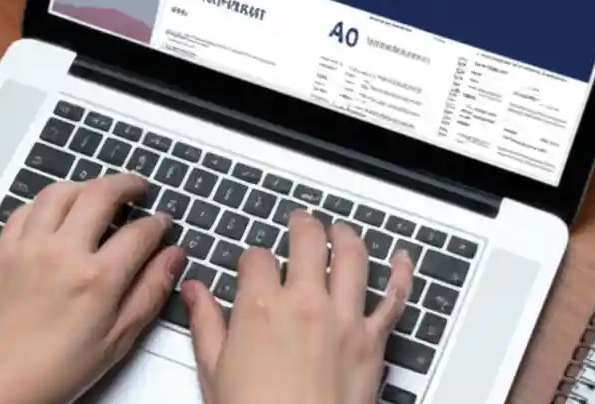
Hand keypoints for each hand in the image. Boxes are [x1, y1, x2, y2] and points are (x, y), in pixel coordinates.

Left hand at [0, 175, 184, 403]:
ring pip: (61, 191)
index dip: (159, 223)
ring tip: (99, 191)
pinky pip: (26, 209)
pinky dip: (47, 202)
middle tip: (138, 187)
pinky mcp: (2, 251)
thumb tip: (173, 257)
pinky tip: (57, 210)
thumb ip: (149, 292)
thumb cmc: (53, 373)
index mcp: (98, 278)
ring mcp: (28, 247)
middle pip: (101, 193)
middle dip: (127, 184)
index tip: (163, 223)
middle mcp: (63, 252)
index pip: (140, 231)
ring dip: (86, 185)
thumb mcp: (116, 340)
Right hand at [183, 211, 413, 403]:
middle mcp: (306, 303)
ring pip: (352, 255)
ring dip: (345, 235)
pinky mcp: (373, 340)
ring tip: (339, 230)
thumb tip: (194, 291)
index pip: (257, 258)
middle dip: (302, 225)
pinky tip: (401, 258)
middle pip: (308, 239)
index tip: (254, 266)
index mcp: (261, 307)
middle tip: (300, 223)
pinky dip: (400, 274)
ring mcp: (344, 318)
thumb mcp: (214, 372)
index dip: (253, 258)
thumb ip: (206, 324)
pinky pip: (393, 298)